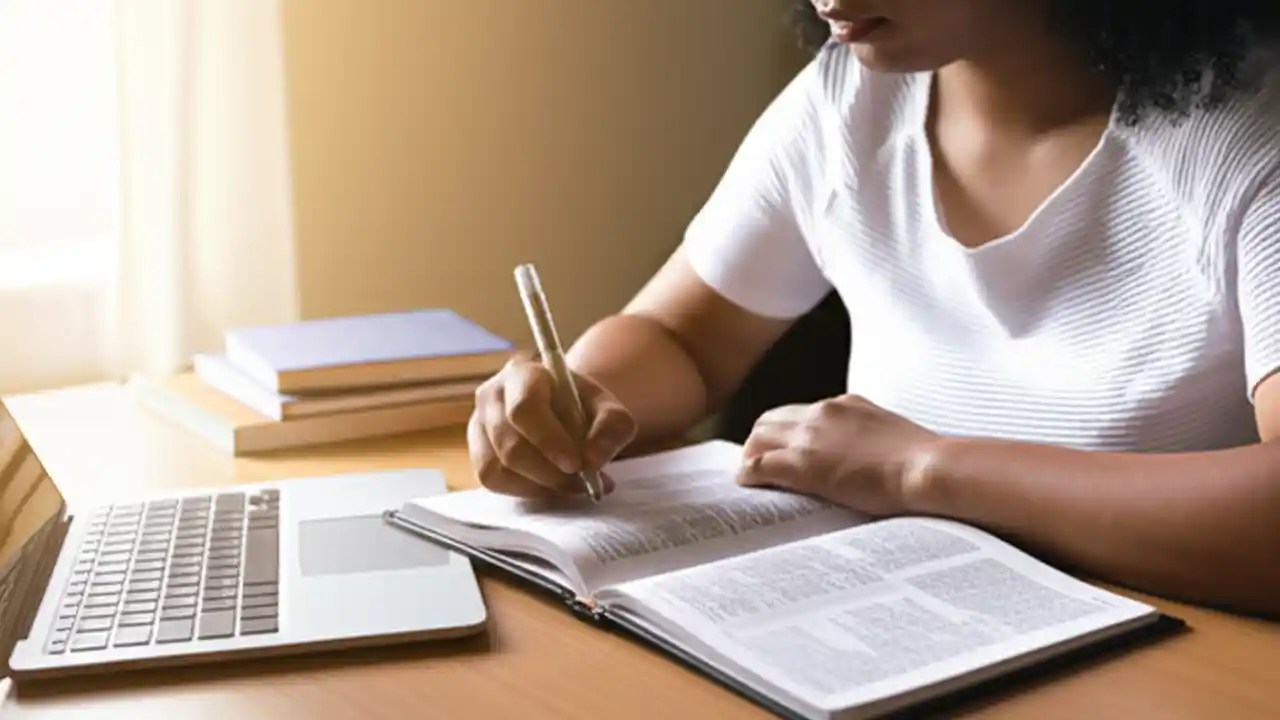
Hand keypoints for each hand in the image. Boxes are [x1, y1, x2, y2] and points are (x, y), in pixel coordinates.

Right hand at [468, 355, 637, 497]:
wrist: (563, 409)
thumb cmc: (583, 407)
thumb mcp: (609, 410)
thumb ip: (611, 429)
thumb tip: (593, 462)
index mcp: (524, 373)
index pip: (525, 407)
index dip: (548, 440)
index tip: (577, 464)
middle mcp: (492, 395)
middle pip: (509, 443)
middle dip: (548, 472)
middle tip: (583, 482)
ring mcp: (478, 424)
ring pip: (497, 466)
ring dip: (539, 485)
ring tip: (572, 485)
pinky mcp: (477, 451)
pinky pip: (493, 480)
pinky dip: (525, 490)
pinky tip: (551, 487)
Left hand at [736, 395, 939, 515]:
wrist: (924, 467)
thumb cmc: (920, 460)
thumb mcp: (890, 434)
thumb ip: (870, 435)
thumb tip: (870, 452)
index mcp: (844, 405)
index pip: (801, 412)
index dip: (787, 430)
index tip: (786, 446)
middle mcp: (821, 413)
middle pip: (771, 419)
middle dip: (761, 439)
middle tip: (758, 460)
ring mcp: (808, 437)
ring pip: (758, 438)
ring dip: (751, 455)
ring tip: (750, 474)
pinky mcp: (800, 464)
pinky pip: (758, 466)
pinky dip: (747, 474)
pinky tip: (745, 484)